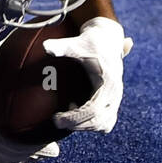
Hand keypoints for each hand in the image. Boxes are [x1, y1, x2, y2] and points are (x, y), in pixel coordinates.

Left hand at [46, 17, 132, 134]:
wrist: (108, 37)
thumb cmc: (90, 41)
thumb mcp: (77, 43)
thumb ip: (62, 47)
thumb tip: (46, 47)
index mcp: (108, 82)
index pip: (93, 110)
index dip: (74, 118)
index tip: (56, 118)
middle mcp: (115, 93)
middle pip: (99, 121)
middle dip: (77, 125)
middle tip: (56, 121)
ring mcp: (116, 98)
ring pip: (104, 124)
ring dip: (85, 125)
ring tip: (66, 117)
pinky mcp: (113, 100)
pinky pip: (106, 120)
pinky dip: (92, 121)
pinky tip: (75, 108)